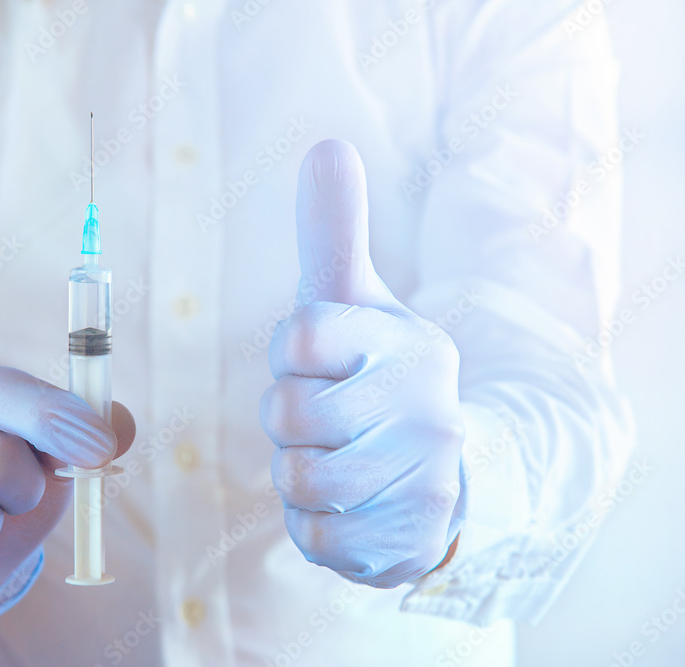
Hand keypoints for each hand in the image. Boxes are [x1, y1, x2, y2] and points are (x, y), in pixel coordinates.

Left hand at [260, 140, 464, 587]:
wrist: (440, 473)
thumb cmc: (374, 375)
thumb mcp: (354, 303)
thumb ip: (333, 232)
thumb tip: (326, 145)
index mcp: (410, 344)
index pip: (301, 332)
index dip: (288, 351)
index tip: (317, 358)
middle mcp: (429, 410)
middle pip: (288, 409)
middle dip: (287, 414)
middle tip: (323, 415)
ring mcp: (424, 480)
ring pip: (297, 476)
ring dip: (296, 469)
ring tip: (333, 457)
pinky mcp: (407, 541)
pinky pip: (313, 536)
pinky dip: (312, 521)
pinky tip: (345, 504)